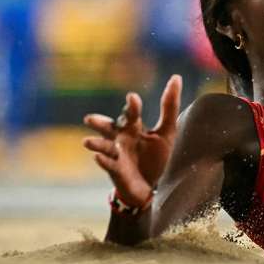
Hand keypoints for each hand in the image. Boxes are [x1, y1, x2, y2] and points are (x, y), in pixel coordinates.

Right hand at [82, 74, 181, 207]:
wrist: (154, 185)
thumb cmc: (157, 155)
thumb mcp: (167, 131)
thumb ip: (169, 107)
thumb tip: (176, 77)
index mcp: (134, 128)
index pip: (132, 114)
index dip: (132, 106)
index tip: (132, 97)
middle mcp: (121, 139)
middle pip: (109, 128)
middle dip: (101, 123)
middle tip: (90, 118)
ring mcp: (116, 155)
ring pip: (103, 147)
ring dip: (96, 144)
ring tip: (87, 141)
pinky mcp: (116, 171)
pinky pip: (108, 165)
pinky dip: (102, 161)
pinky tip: (97, 158)